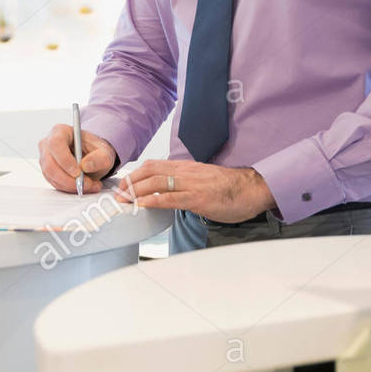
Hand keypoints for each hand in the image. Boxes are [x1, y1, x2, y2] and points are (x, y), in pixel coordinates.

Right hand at [38, 123, 116, 193]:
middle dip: (69, 179)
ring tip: (89, 185)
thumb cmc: (94, 150)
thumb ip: (99, 158)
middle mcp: (49, 144)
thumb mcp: (104, 152)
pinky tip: (82, 186)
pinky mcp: (47, 171)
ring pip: (52, 176)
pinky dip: (69, 188)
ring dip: (71, 185)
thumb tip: (86, 165)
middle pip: (50, 164)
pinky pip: (54, 183)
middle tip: (86, 184)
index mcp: (61, 131)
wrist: (92, 157)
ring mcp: (46, 158)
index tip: (78, 172)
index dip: (65, 160)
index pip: (56, 144)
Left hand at [112, 158, 275, 223]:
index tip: (122, 183)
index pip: (153, 166)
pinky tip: (140, 206)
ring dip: (135, 192)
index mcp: (185, 168)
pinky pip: (170, 198)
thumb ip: (186, 182)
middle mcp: (185, 172)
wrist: (253, 188)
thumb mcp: (203, 179)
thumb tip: (170, 191)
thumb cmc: (231, 187)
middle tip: (117, 193)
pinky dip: (151, 201)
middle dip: (129, 182)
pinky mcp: (197, 198)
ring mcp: (190, 184)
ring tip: (123, 200)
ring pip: (155, 183)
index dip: (135, 174)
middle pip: (149, 171)